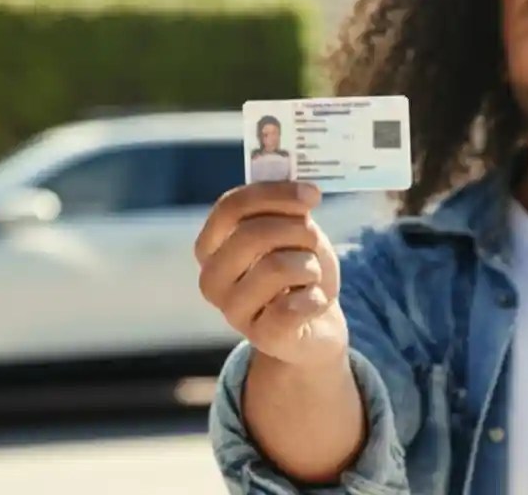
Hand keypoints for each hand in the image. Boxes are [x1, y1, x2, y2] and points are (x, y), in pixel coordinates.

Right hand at [194, 181, 347, 368]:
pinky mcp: (262, 338)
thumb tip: (302, 190)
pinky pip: (294, 306)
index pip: (231, 206)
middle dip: (298, 231)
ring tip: (310, 277)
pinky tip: (313, 303)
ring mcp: (233, 312)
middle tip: (313, 242)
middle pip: (252, 234)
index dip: (275, 194)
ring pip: (277, 267)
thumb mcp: (292, 232)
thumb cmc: (298, 271)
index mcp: (211, 247)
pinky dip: (317, 298)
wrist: (315, 326)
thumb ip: (287, 209)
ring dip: (310, 266)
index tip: (312, 195)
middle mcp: (212, 279)